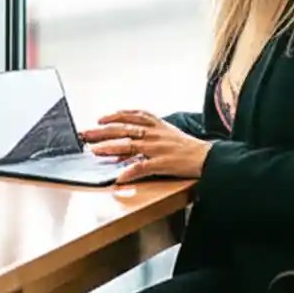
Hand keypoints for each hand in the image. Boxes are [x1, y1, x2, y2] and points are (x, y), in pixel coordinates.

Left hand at [79, 110, 212, 183]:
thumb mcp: (169, 131)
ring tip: (94, 151)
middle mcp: (154, 133)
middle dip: (102, 132)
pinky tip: (119, 177)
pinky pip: (143, 167)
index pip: (132, 116)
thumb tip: (132, 133)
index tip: (100, 118)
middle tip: (85, 134)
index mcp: (156, 125)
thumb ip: (151, 129)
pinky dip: (130, 172)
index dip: (114, 116)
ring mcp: (157, 148)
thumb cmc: (188, 146)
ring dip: (109, 148)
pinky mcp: (162, 163)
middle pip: (123, 130)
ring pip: (128, 145)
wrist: (208, 157)